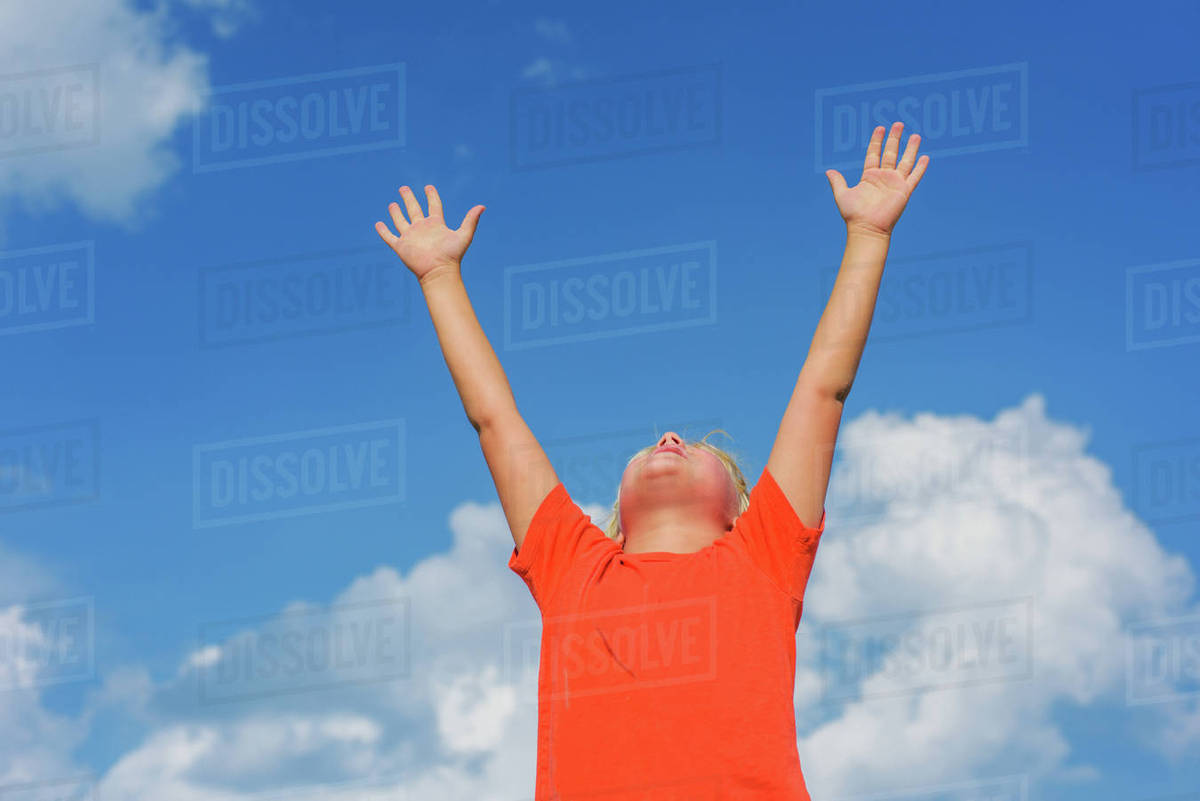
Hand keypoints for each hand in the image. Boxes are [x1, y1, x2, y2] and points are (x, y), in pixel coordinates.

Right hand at [375, 185, 484, 282]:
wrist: (439, 272)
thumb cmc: (452, 256)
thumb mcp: (463, 235)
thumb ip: (471, 220)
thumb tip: (482, 206)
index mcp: (436, 224)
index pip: (433, 205)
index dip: (431, 196)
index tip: (428, 187)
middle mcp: (422, 228)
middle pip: (414, 209)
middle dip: (409, 198)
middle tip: (403, 188)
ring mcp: (410, 237)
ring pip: (400, 221)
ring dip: (396, 213)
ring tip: (392, 204)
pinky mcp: (401, 246)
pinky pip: (390, 236)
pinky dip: (383, 231)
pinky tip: (378, 224)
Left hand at [825, 122, 929, 236]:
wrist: (866, 228)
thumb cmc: (854, 214)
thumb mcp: (842, 194)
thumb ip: (838, 182)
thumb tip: (829, 171)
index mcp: (869, 176)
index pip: (874, 153)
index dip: (877, 141)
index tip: (880, 128)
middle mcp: (883, 177)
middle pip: (891, 153)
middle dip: (895, 138)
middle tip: (899, 124)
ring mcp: (895, 183)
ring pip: (905, 162)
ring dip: (910, 149)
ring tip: (915, 135)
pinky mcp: (904, 191)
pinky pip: (914, 177)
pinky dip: (920, 168)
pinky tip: (925, 157)